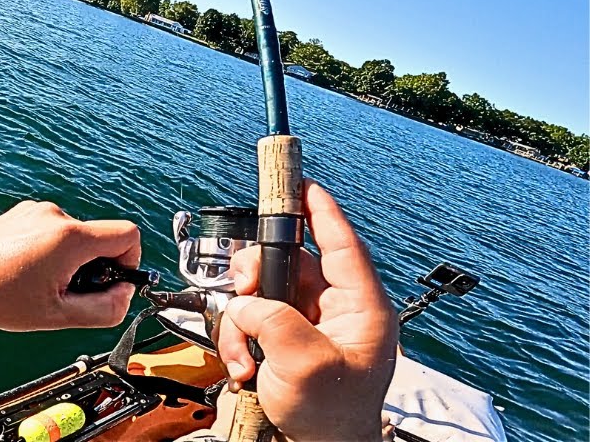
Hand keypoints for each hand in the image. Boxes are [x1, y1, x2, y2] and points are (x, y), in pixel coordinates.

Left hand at [0, 200, 140, 331]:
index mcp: (69, 237)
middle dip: (94, 266)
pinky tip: (26, 271)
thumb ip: (104, 309)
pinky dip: (50, 250)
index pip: (127, 234)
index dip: (130, 261)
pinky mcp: (21, 213)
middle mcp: (55, 215)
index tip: (112, 282)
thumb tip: (125, 293)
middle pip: (99, 237)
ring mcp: (36, 211)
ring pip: (74, 236)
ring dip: (69, 260)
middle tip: (67, 292)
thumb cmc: (1, 299)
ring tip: (40, 283)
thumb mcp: (59, 316)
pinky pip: (52, 230)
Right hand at [217, 180, 397, 441]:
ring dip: (243, 319)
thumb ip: (274, 319)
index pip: (342, 244)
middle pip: (290, 265)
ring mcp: (309, 327)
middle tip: (245, 290)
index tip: (302, 182)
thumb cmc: (333, 417)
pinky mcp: (285, 342)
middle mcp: (336, 312)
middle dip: (259, 277)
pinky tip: (244, 365)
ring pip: (263, 293)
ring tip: (245, 354)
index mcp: (361, 309)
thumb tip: (248, 300)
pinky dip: (240, 338)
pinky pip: (253, 320)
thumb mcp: (306, 363)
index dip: (321, 210)